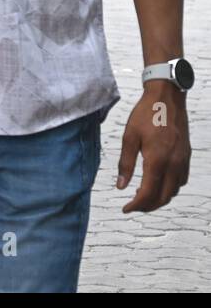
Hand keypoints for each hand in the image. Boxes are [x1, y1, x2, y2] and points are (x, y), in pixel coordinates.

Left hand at [117, 82, 190, 212]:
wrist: (167, 98)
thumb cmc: (146, 115)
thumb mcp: (129, 137)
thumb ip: (125, 163)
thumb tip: (120, 186)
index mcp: (157, 160)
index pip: (147, 193)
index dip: (136, 205)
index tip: (125, 209)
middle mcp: (174, 164)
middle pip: (163, 197)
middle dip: (147, 206)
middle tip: (132, 206)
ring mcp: (183, 161)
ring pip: (174, 191)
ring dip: (159, 198)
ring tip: (142, 195)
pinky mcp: (187, 156)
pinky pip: (181, 180)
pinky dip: (169, 188)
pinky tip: (157, 183)